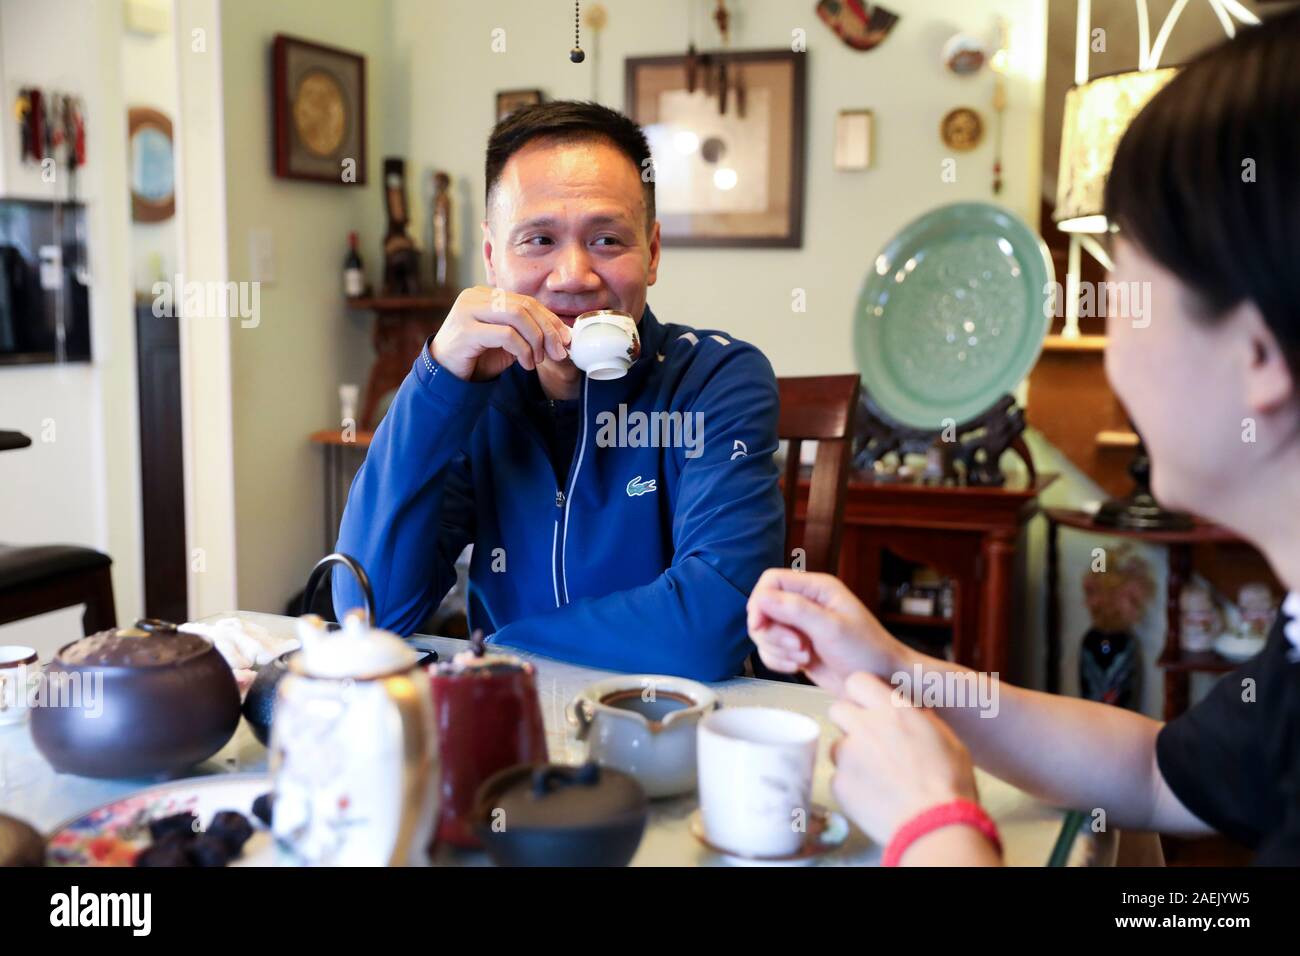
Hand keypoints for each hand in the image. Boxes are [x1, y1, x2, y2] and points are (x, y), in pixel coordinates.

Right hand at [430, 286, 571, 381]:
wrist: (446, 376)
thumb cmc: (478, 358)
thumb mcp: (508, 342)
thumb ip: (528, 333)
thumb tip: (562, 334)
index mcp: (486, 295)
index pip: (526, 301)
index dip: (549, 319)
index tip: (565, 339)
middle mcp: (475, 296)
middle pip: (525, 306)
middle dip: (548, 330)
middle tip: (559, 352)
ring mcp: (468, 310)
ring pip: (517, 315)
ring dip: (536, 340)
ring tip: (539, 360)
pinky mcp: (465, 329)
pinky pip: (506, 334)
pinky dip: (523, 350)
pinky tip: (526, 364)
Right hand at [746, 569, 909, 694]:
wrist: (882, 680)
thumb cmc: (867, 650)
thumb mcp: (831, 628)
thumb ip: (795, 610)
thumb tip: (762, 599)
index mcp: (817, 588)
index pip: (772, 581)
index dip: (760, 602)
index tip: (759, 626)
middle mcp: (806, 603)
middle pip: (763, 609)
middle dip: (773, 632)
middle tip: (799, 646)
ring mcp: (800, 626)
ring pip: (765, 632)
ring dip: (778, 649)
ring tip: (804, 656)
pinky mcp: (797, 647)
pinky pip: (771, 651)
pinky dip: (778, 661)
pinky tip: (800, 666)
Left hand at [829, 671, 980, 853]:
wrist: (935, 825)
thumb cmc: (950, 783)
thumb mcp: (947, 739)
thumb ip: (920, 720)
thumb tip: (912, 713)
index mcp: (893, 710)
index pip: (857, 681)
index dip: (861, 695)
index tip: (869, 707)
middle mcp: (865, 726)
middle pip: (837, 709)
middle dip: (849, 722)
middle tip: (868, 741)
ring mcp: (848, 754)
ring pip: (836, 745)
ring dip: (850, 756)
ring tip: (876, 776)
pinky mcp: (839, 783)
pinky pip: (838, 777)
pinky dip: (851, 785)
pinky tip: (873, 795)